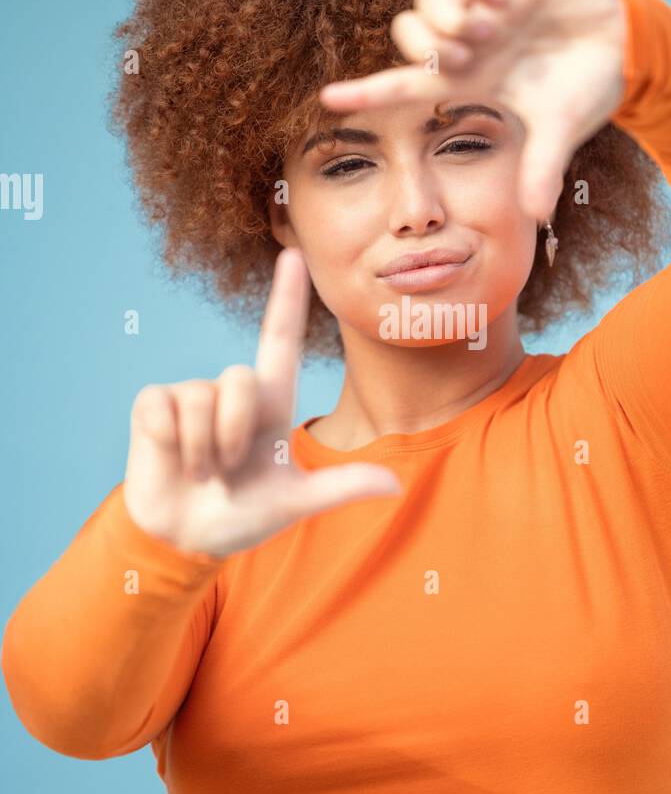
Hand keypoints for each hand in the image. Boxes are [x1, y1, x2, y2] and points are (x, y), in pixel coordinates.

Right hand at [122, 248, 401, 557]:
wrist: (186, 538)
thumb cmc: (242, 514)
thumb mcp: (293, 502)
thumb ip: (341, 488)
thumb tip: (395, 486)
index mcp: (270, 404)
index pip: (279, 340)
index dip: (287, 298)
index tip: (295, 254)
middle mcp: (231, 391)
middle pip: (239, 379)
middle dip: (235, 435)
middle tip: (228, 472)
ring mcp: (190, 395)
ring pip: (201, 400)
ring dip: (204, 449)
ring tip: (202, 472)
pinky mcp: (152, 405)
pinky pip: (164, 409)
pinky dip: (173, 444)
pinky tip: (174, 461)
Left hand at [319, 0, 627, 221]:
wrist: (628, 45)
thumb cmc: (587, 89)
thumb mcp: (561, 131)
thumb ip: (542, 168)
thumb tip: (537, 217)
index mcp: (468, 82)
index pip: (402, 86)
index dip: (365, 93)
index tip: (327, 100)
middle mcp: (466, 44)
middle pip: (406, 32)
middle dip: (426, 43)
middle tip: (468, 55)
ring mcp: (483, 7)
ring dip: (453, 15)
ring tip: (492, 27)